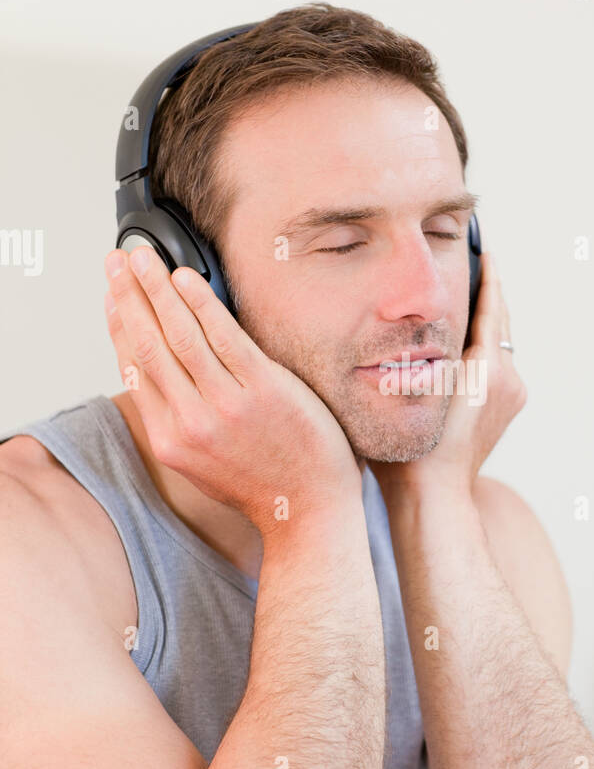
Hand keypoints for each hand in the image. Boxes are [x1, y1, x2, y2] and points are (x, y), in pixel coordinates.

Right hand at [103, 247, 361, 536]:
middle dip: (128, 296)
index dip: (117, 325)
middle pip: (148, 344)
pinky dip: (201, 303)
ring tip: (143, 258)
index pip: (133, 369)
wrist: (307, 510)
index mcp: (170, 440)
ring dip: (156, 289)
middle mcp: (190, 422)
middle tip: (117, 262)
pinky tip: (186, 278)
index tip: (110, 296)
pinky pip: (225, 336)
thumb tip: (161, 378)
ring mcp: (226, 405)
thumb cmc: (261, 484)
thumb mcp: (201, 463)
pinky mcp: (263, 389)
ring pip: (179, 335)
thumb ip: (178, 423)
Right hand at [368, 251, 526, 499]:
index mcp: (488, 366)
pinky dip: (483, 355)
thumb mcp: (410, 385)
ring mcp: (513, 395)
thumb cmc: (410, 444)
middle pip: (500, 324)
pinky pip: (498, 369)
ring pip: (499, 348)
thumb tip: (423, 315)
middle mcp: (508, 377)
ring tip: (461, 308)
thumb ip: (421, 348)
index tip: (485, 250)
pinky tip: (462, 351)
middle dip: (487, 297)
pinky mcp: (509, 408)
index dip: (488, 276)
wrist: (434, 495)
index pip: (493, 307)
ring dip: (482, 329)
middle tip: (473, 268)